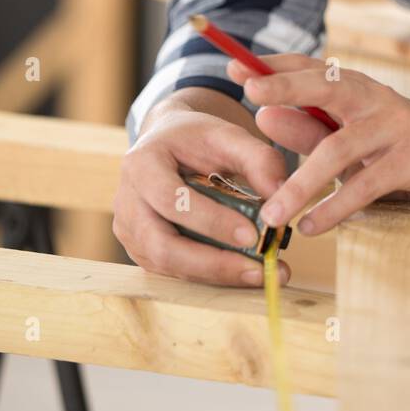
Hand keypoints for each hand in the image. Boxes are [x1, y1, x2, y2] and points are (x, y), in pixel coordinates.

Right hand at [112, 91, 290, 286]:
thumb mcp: (228, 135)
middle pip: (162, 246)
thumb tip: (282, 200)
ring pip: (168, 266)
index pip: (170, 199)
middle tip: (258, 270)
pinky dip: (209, 276)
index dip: (210, 221)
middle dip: (212, 263)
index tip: (252, 234)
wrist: (168, 144)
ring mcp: (130, 231)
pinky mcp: (141, 251)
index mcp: (142, 164)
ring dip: (216, 275)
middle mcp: (127, 202)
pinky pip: (173, 271)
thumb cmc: (197, 139)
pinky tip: (243, 272)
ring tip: (260, 275)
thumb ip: (259, 160)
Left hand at [225, 53, 409, 235]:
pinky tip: (311, 226)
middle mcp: (376, 98)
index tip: (231, 64)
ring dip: (301, 182)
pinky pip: (367, 184)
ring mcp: (398, 126)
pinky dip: (336, 207)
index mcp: (356, 89)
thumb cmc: (398, 152)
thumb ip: (309, 131)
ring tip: (271, 213)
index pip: (311, 67)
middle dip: (287, 86)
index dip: (273, 65)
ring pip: (340, 147)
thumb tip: (262, 117)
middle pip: (327, 84)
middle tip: (250, 95)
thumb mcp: (349, 142)